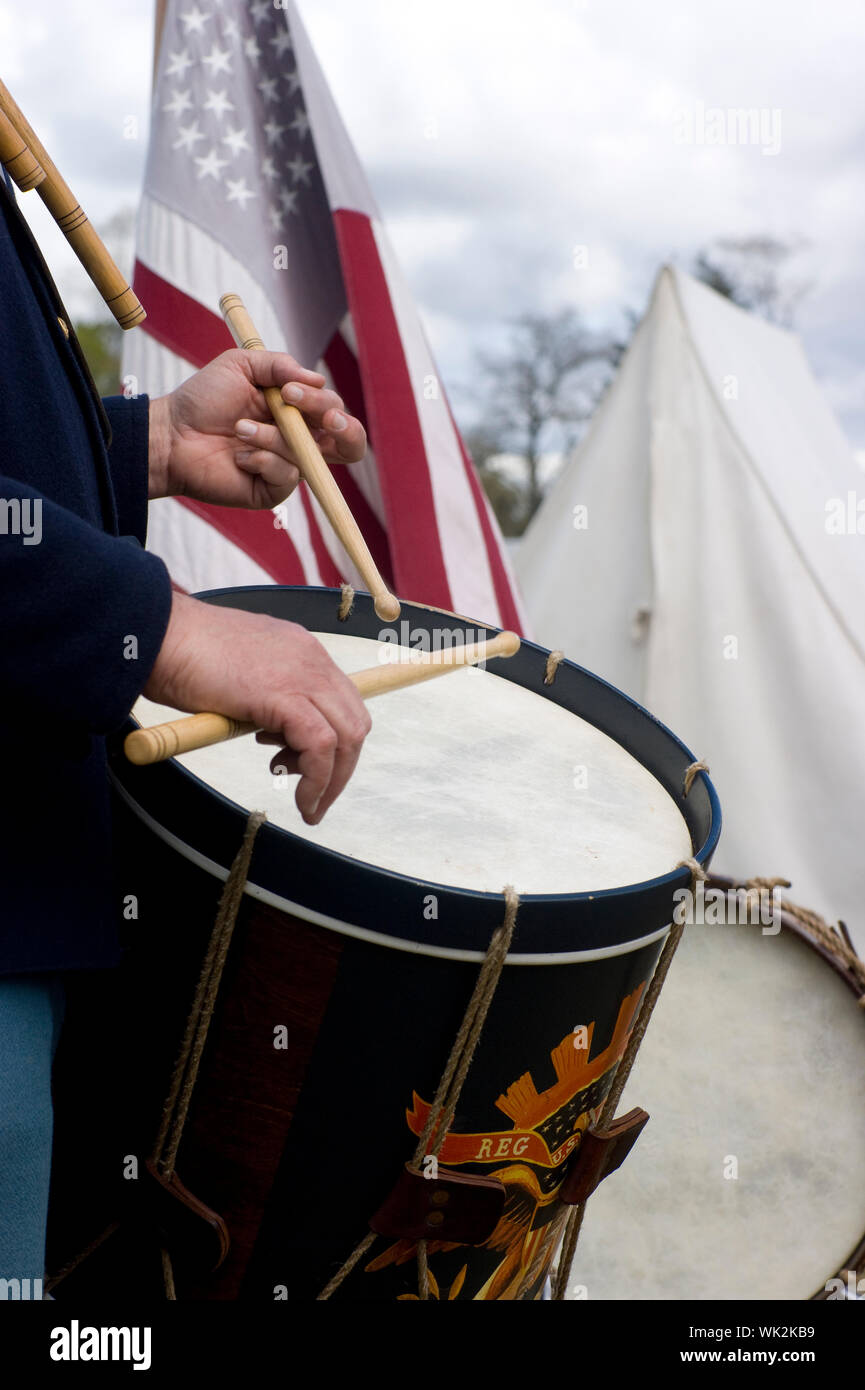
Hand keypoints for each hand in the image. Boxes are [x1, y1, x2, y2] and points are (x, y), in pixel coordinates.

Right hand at [144, 592, 370, 824]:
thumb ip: (264, 696)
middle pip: (354, 723)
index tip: (310, 768)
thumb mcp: (241, 674)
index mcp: (303, 651)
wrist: (158, 635)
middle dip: (341, 768)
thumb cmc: (183, 656)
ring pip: (345, 737)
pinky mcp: (284, 695)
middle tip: (315, 795)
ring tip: (307, 804)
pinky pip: (320, 747)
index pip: (343, 703)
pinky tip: (301, 799)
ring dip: (332, 781)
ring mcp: (302, 675)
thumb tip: (271, 731)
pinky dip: (317, 780)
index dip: (336, 743)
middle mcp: (312, 659)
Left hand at [147, 349, 366, 508]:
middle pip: (349, 443)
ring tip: (239, 429)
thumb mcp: (242, 366)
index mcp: (298, 414)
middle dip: (337, 424)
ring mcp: (288, 468)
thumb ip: (280, 365)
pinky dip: (261, 459)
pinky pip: (286, 475)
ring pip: (307, 454)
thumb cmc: (204, 399)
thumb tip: (318, 380)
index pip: (336, 414)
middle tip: (298, 408)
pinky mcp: (272, 490)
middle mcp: (300, 442)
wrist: (172, 433)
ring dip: (271, 436)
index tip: (292, 390)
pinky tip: (238, 456)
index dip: (327, 404)